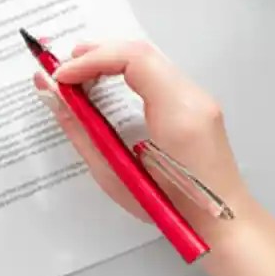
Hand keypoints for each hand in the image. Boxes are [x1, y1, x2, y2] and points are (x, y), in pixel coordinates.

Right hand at [33, 41, 246, 226]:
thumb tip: (52, 95)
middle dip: (98, 53)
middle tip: (64, 66)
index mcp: (178, 114)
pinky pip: (159, 74)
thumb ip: (80, 128)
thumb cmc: (171, 208)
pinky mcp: (196, 104)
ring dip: (112, 60)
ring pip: (151, 59)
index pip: (134, 60)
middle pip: (142, 53)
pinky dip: (128, 72)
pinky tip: (108, 83)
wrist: (221, 222)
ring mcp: (199, 99)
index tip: (63, 76)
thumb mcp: (114, 174)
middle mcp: (194, 98)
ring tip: (80, 72)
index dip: (93, 60)